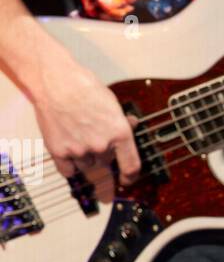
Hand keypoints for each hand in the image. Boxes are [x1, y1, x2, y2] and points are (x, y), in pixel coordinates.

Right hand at [31, 39, 140, 187]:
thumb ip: (121, 120)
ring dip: (86, 158)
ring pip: (87, 166)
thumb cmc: (83, 86)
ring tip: (77, 136)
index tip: (127, 180)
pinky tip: (69, 152)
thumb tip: (131, 126)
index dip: (130, 177)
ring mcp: (80, 150)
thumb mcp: (111, 102)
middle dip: (103, 156)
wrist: (55, 81)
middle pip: (106, 164)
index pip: (131, 166)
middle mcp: (101, 145)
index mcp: (120, 133)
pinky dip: (69, 165)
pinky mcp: (60, 152)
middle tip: (93, 140)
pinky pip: (68, 171)